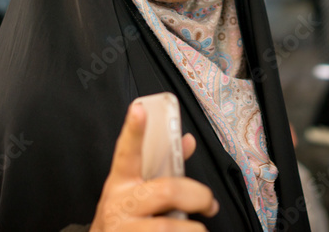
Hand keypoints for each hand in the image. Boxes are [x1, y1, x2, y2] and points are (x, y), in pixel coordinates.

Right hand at [89, 101, 218, 230]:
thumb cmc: (125, 217)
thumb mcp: (135, 189)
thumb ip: (163, 166)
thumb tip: (187, 141)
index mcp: (121, 182)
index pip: (127, 151)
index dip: (133, 131)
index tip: (139, 110)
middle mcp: (120, 204)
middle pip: (165, 190)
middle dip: (196, 196)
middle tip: (208, 203)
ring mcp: (124, 228)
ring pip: (166, 227)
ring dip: (193, 229)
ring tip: (198, 229)